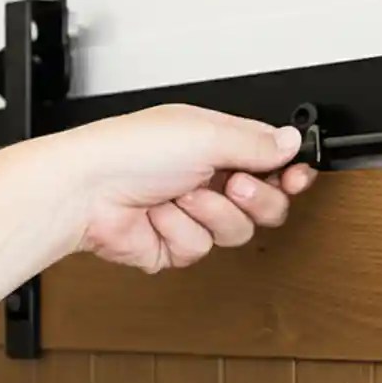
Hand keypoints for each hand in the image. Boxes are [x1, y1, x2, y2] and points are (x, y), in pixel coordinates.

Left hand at [49, 104, 316, 271]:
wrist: (84, 190)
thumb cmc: (130, 150)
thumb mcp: (205, 133)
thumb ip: (257, 141)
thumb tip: (292, 141)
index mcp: (219, 143)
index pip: (272, 161)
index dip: (290, 173)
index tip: (297, 178)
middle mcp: (209, 179)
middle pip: (266, 203)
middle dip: (254, 198)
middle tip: (232, 184)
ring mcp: (194, 214)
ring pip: (237, 231)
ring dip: (208, 213)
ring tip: (180, 195)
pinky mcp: (176, 245)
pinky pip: (201, 249)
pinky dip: (179, 231)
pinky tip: (158, 215)